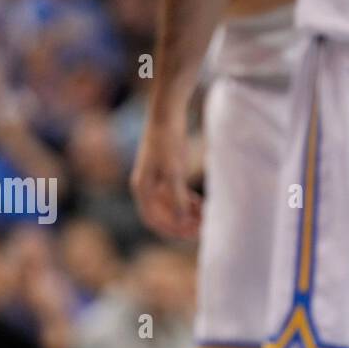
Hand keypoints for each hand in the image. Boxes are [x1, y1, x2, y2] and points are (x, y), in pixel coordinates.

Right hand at [131, 112, 201, 239]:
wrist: (167, 114)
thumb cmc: (167, 140)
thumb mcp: (174, 171)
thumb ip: (177, 198)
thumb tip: (181, 221)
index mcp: (142, 188)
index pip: (153, 220)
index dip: (171, 230)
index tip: (190, 233)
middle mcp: (146, 187)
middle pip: (163, 216)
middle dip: (182, 224)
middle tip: (203, 228)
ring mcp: (156, 181)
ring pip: (172, 207)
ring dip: (188, 215)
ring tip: (207, 218)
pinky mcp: (167, 174)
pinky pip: (177, 196)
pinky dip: (189, 203)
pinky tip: (203, 205)